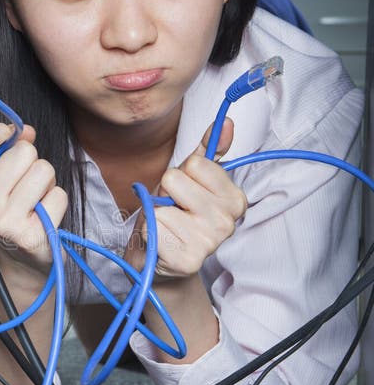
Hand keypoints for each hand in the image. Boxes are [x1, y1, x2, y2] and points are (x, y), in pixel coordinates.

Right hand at [0, 123, 67, 281]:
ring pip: (44, 170)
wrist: (19, 262)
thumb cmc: (6, 215)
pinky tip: (43, 215)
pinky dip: (56, 202)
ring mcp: (4, 221)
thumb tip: (26, 131)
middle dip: (31, 163)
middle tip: (23, 185)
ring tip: (34, 200)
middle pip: (23, 152)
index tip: (9, 137)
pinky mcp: (30, 235)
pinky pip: (58, 195)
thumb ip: (5, 150)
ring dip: (46, 182)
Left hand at [127, 118, 246, 281]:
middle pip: (175, 179)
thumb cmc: (174, 215)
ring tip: (166, 228)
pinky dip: (149, 233)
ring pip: (162, 205)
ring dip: (156, 215)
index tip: (183, 193)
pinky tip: (161, 243)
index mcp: (235, 198)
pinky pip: (152, 227)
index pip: (196, 163)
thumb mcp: (190, 180)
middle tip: (172, 211)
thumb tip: (225, 123)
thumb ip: (208, 152)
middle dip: (166, 194)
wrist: (159, 259)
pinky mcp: (186, 261)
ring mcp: (209, 243)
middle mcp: (228, 222)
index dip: (181, 175)